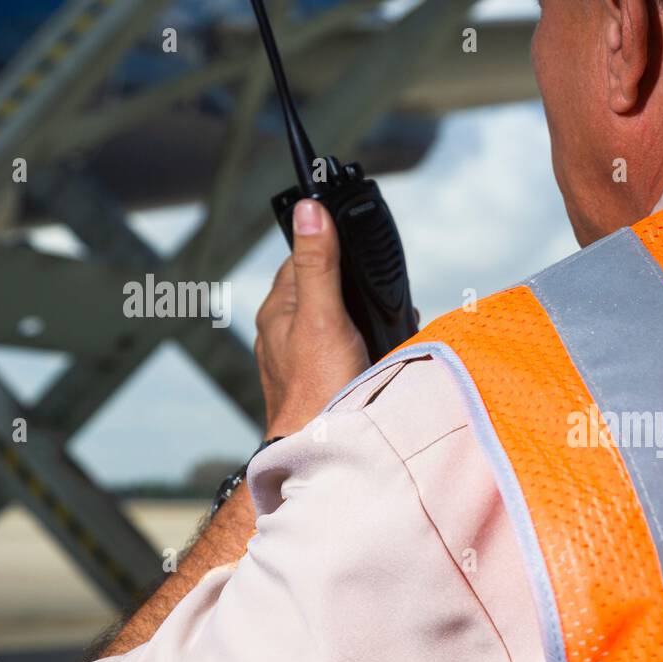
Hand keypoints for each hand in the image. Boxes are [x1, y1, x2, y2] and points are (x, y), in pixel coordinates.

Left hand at [255, 199, 370, 439]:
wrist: (321, 451)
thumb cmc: (319, 389)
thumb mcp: (323, 317)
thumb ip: (319, 264)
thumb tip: (310, 209)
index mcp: (277, 310)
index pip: (301, 257)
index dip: (332, 246)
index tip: (359, 244)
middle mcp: (283, 333)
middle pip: (322, 288)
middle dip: (354, 286)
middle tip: (381, 291)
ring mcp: (299, 359)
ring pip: (334, 320)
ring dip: (362, 317)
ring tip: (385, 325)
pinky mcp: (318, 381)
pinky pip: (341, 349)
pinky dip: (362, 344)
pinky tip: (379, 353)